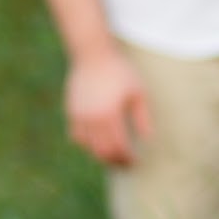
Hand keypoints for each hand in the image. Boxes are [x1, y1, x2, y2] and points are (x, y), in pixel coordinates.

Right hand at [65, 45, 150, 164]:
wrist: (92, 54)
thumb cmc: (119, 71)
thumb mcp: (137, 92)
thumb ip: (142, 116)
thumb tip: (147, 138)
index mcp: (110, 114)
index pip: (118, 147)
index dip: (126, 158)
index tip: (134, 162)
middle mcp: (92, 118)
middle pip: (102, 151)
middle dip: (114, 161)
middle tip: (124, 164)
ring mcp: (79, 115)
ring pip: (87, 146)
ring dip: (100, 154)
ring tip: (111, 156)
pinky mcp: (71, 110)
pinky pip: (76, 135)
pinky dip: (86, 143)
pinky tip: (96, 142)